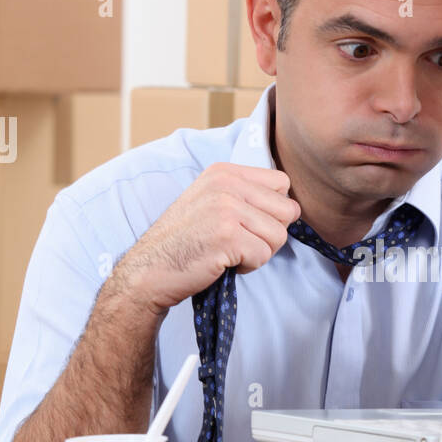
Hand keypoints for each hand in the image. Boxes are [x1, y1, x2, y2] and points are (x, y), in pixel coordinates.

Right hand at [115, 162, 301, 314]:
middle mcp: (226, 184)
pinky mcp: (227, 237)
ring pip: (279, 235)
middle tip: (239, 243)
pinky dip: (247, 267)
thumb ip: (247, 195)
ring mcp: (226, 208)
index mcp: (224, 171)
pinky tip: (222, 263)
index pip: (282, 183)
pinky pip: (264, 255)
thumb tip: (292, 207)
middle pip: (287, 210)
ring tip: (229, 252)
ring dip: (259, 252)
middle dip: (270, 234)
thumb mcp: (212, 202)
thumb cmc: (185, 242)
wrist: (149, 270)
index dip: (272, 211)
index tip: (246, 224)